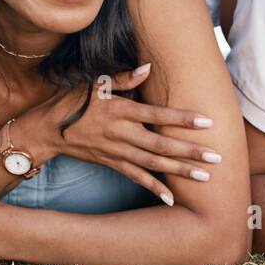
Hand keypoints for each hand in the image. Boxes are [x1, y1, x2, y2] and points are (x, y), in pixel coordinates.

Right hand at [31, 63, 220, 204]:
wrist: (47, 130)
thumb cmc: (73, 100)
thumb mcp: (95, 83)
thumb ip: (124, 77)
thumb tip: (149, 66)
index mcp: (120, 111)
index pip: (157, 114)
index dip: (182, 118)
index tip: (207, 122)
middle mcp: (121, 134)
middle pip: (161, 144)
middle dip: (190, 151)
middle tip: (217, 156)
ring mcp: (117, 151)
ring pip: (153, 163)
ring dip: (180, 171)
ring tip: (205, 177)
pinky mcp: (112, 163)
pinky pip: (136, 177)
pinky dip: (154, 188)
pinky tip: (172, 198)